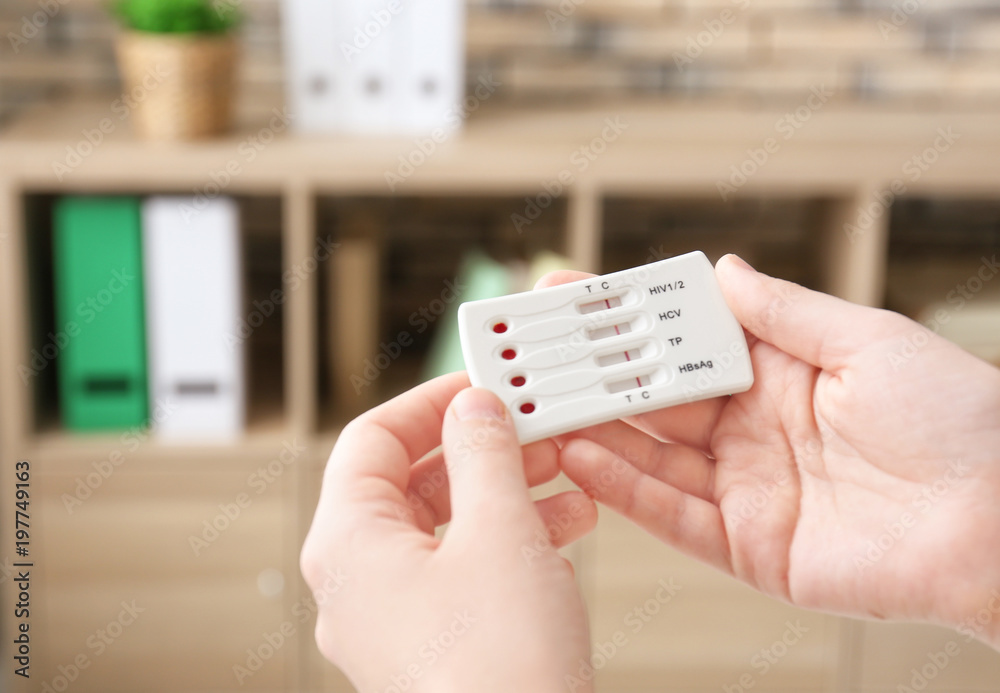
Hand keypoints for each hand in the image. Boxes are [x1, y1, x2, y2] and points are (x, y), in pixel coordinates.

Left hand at [300, 373, 597, 692]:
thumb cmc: (497, 671)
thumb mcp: (499, 531)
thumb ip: (484, 455)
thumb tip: (474, 409)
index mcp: (347, 544)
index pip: (372, 440)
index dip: (429, 403)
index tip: (478, 384)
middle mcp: (356, 583)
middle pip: (411, 483)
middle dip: (480, 450)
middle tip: (531, 428)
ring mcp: (391, 620)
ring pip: (444, 527)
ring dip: (504, 493)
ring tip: (563, 476)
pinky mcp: (431, 646)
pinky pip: (462, 570)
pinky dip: (508, 540)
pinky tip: (563, 527)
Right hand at [543, 255, 999, 648]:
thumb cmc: (961, 421)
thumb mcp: (869, 341)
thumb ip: (784, 313)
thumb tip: (723, 272)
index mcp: (781, 376)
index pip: (683, 342)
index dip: (627, 320)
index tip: (569, 296)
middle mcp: (753, 431)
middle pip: (653, 400)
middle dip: (591, 376)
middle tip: (529, 352)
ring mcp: (745, 489)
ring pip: (649, 456)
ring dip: (591, 430)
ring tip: (535, 404)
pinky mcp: (746, 546)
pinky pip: (671, 514)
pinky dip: (623, 488)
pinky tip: (580, 457)